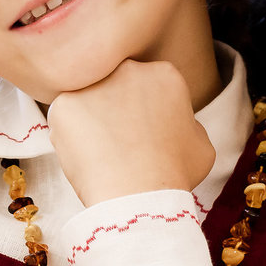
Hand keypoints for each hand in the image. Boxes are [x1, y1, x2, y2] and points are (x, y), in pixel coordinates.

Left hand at [47, 59, 214, 206]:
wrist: (139, 196)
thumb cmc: (174, 175)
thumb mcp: (201, 144)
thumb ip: (187, 123)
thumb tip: (177, 122)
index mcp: (164, 73)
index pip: (148, 85)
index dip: (145, 111)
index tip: (143, 133)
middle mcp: (128, 69)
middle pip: (115, 85)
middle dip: (115, 108)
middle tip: (118, 142)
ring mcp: (94, 84)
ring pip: (87, 100)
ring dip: (90, 120)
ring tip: (101, 154)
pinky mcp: (64, 104)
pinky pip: (64, 118)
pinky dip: (70, 136)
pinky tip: (85, 157)